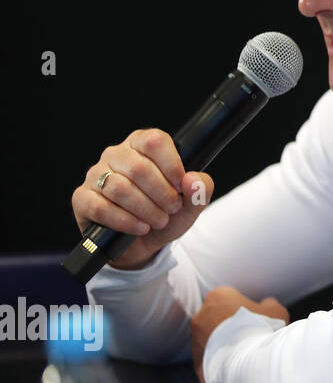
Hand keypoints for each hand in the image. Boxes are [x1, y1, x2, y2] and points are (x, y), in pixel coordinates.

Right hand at [71, 128, 214, 269]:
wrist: (144, 242)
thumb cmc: (167, 212)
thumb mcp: (192, 203)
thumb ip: (200, 189)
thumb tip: (192, 180)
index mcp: (142, 145)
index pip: (155, 141)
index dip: (172, 166)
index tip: (181, 186)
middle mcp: (116, 154)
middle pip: (139, 168)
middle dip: (162, 194)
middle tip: (172, 209)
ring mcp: (95, 175)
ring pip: (120, 189)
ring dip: (145, 209)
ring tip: (159, 220)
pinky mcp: (82, 198)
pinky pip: (100, 207)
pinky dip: (125, 221)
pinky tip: (140, 227)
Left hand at [191, 286, 288, 382]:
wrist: (250, 359)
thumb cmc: (262, 329)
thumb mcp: (276, 310)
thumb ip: (268, 304)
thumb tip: (266, 304)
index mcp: (218, 296)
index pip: (229, 298)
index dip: (244, 308)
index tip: (254, 318)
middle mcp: (201, 315)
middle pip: (216, 318)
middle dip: (230, 326)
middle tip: (249, 336)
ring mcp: (195, 339)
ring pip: (211, 340)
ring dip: (224, 344)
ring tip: (244, 354)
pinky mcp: (197, 361)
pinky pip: (210, 361)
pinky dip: (220, 363)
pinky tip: (236, 367)